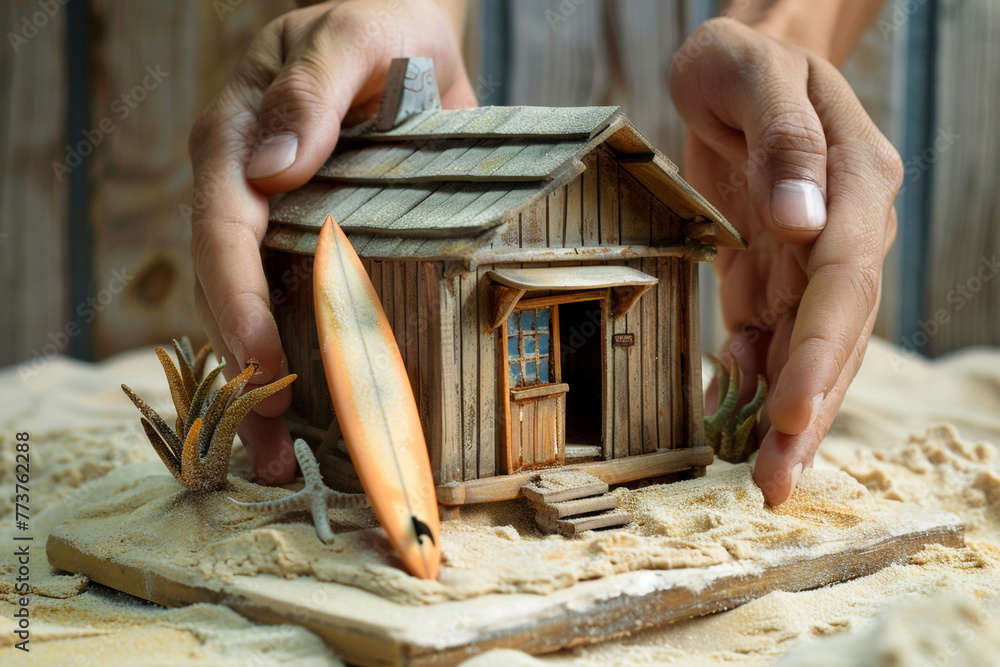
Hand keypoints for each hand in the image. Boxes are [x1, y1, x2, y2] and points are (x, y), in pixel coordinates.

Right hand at [188, 0, 474, 483]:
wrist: (402, 41)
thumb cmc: (376, 31)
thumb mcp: (351, 39)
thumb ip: (313, 92)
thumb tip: (277, 169)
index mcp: (236, 146)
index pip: (223, 233)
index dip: (236, 300)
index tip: (258, 362)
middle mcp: (244, 196)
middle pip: (226, 292)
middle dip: (245, 373)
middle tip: (269, 449)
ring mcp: (273, 226)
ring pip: (253, 315)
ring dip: (266, 389)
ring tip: (284, 461)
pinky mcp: (310, 245)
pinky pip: (294, 311)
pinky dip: (304, 366)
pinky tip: (321, 417)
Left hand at [670, 18, 901, 503]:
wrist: (739, 61)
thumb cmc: (745, 58)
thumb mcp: (752, 72)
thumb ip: (785, 141)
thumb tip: (804, 222)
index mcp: (857, 183)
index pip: (846, 281)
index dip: (819, 351)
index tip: (788, 412)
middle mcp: (846, 230)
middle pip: (835, 333)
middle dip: (806, 410)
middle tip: (776, 481)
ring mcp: (811, 255)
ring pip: (806, 347)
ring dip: (784, 415)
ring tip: (762, 478)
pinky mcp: (773, 267)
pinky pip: (767, 331)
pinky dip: (750, 376)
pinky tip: (729, 414)